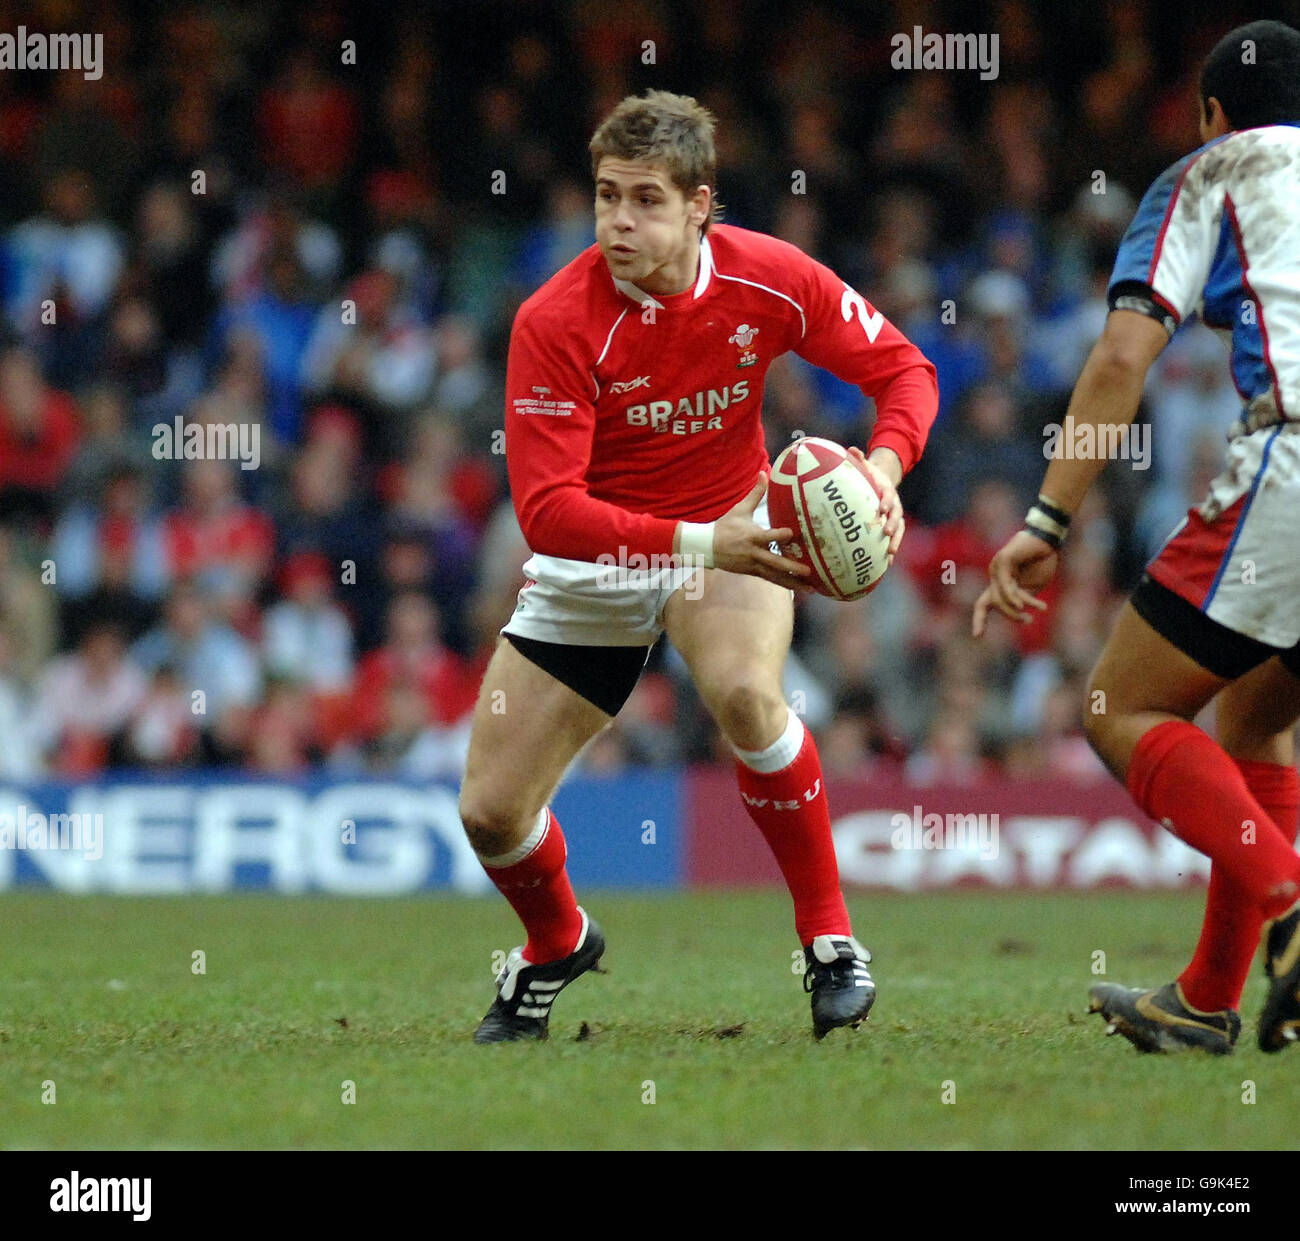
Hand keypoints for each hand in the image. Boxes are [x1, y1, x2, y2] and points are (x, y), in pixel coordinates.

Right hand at [710, 474, 813, 589]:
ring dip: (792, 582)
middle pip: (774, 562)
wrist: (707, 548)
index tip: (791, 533)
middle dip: (790, 567)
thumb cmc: (725, 526)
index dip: (778, 535)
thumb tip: (764, 473)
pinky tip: (799, 588)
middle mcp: (754, 553)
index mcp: (751, 536)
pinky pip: (771, 579)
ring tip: (810, 587)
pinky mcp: (753, 573)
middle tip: (808, 570)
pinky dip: (785, 584)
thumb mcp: (740, 509)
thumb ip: (756, 494)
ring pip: (775, 575)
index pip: (766, 536)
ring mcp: (753, 565)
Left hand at [847, 446, 904, 558]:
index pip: (889, 495)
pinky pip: (893, 540)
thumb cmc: (868, 475)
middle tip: (886, 533)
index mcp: (887, 490)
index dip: (887, 501)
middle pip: (897, 516)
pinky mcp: (892, 527)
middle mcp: (894, 505)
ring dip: (894, 542)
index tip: (882, 508)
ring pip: (898, 530)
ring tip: (889, 554)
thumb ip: (858, 459)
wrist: (882, 480)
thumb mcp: (864, 466)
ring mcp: (895, 517)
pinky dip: (890, 551)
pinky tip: (885, 565)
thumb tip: (851, 450)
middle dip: (892, 525)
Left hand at [972, 529, 1057, 635]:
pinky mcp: (1003, 560)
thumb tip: (1015, 610)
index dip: (980, 619)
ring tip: (1030, 616)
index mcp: (1001, 583)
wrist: (1049, 539)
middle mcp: (995, 575)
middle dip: (1008, 615)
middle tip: (1026, 622)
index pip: (984, 604)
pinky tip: (1021, 605)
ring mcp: (997, 567)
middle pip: (993, 603)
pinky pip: (1005, 584)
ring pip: (1000, 596)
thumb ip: (1022, 598)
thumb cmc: (1042, 561)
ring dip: (1014, 609)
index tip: (977, 636)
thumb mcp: (1033, 586)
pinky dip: (1013, 596)